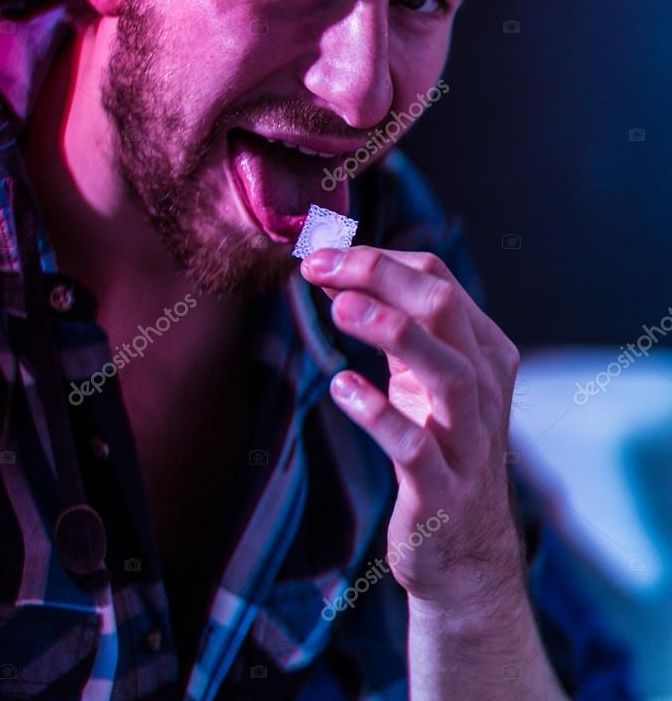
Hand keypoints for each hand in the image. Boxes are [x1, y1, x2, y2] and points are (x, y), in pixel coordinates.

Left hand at [300, 245, 522, 610]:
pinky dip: (379, 414)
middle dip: (382, 277)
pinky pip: (415, 447)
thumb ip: (392, 327)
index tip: (321, 257)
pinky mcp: (442, 490)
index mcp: (483, 351)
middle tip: (321, 266)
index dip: (378, 260)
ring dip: (393, 332)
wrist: (464, 549)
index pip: (439, 280)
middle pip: (445, 311)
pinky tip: (342, 388)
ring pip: (450, 373)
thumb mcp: (422, 381)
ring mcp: (469, 441)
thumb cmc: (439, 447)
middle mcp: (485, 388)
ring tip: (340, 309)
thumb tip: (336, 274)